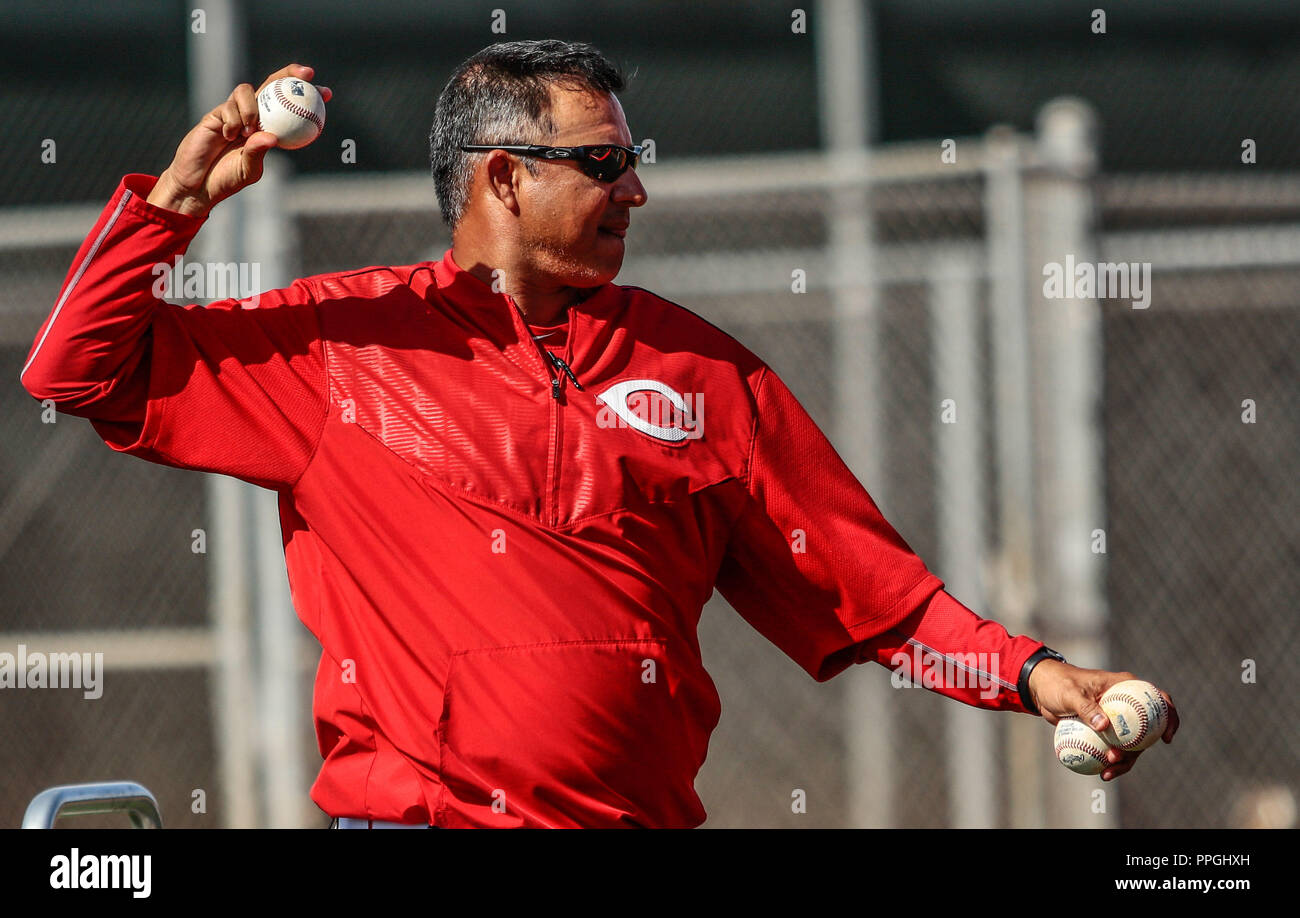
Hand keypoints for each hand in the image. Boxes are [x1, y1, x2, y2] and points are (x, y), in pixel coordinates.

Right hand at [146, 63, 332, 217]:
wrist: (196, 184)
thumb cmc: (226, 180)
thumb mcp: (248, 171)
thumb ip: (258, 153)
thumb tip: (272, 137)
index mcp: (269, 129)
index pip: (290, 107)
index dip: (307, 96)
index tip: (326, 93)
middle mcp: (253, 116)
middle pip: (272, 85)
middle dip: (290, 74)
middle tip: (306, 74)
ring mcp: (233, 113)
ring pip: (247, 92)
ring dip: (252, 108)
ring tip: (249, 131)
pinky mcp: (215, 114)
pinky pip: (228, 107)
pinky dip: (233, 120)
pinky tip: (231, 135)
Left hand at [1027, 660, 1178, 780]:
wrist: (1042, 690)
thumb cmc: (1057, 684)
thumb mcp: (1070, 693)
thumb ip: (1086, 708)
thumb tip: (1104, 727)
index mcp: (1125, 686)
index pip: (1158, 699)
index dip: (1169, 718)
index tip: (1165, 738)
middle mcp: (1125, 703)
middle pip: (1146, 730)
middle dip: (1138, 750)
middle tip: (1118, 759)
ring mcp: (1116, 718)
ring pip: (1130, 744)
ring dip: (1123, 761)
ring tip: (1108, 772)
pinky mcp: (1105, 731)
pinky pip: (1113, 748)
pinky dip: (1110, 762)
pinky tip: (1102, 774)